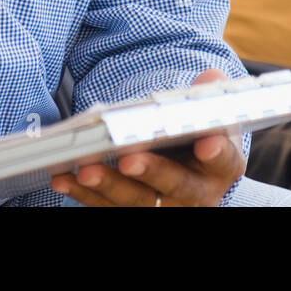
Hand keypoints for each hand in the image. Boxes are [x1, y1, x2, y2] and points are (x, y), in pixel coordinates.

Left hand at [49, 69, 246, 205]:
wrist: (181, 163)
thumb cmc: (194, 135)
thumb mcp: (208, 114)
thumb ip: (208, 95)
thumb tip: (211, 78)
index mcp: (222, 166)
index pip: (224, 160)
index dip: (217, 152)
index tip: (206, 143)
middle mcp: (198, 194)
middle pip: (176, 186)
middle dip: (151, 171)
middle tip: (128, 157)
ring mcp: (164, 208)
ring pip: (136, 202)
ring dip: (108, 186)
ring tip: (84, 169)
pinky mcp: (135, 213)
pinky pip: (107, 207)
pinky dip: (84, 194)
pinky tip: (65, 178)